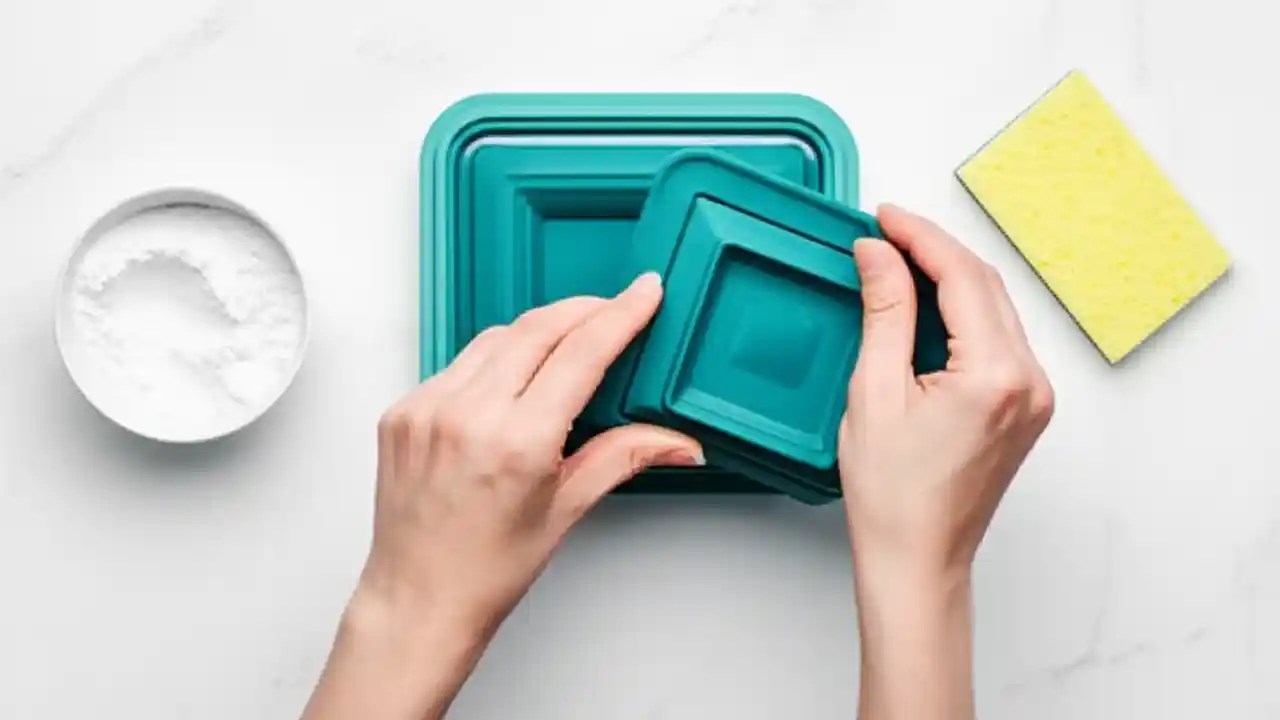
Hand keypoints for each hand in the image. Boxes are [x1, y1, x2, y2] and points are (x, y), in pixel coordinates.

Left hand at [303, 273, 702, 719]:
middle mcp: (466, 417)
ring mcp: (426, 409)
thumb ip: (625, 457)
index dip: (620, 314)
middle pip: (538, 329)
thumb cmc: (487, 569)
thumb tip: (680, 442)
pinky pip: (457, 363)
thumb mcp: (567, 509)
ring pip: (495, 337)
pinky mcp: (401, 410)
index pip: (581, 353)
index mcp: (515, 444)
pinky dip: (492, 360)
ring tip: (566, 345)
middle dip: (583, 310)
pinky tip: (511, 381)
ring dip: (537, 331)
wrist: (417, 600)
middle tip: (614, 308)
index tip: (644, 292)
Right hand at [841, 205, 1053, 719]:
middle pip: (985, 285)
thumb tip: (879, 254)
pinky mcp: (1026, 407)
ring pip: (994, 308)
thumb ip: (884, 311)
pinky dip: (962, 313)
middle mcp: (1029, 381)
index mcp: (995, 376)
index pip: (962, 277)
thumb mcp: (873, 392)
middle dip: (935, 251)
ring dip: (949, 279)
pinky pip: (997, 338)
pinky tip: (926, 306)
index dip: (920, 236)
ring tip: (898, 262)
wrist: (918, 559)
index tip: (883, 216)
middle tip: (885, 232)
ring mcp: (1034, 396)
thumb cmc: (893, 496)